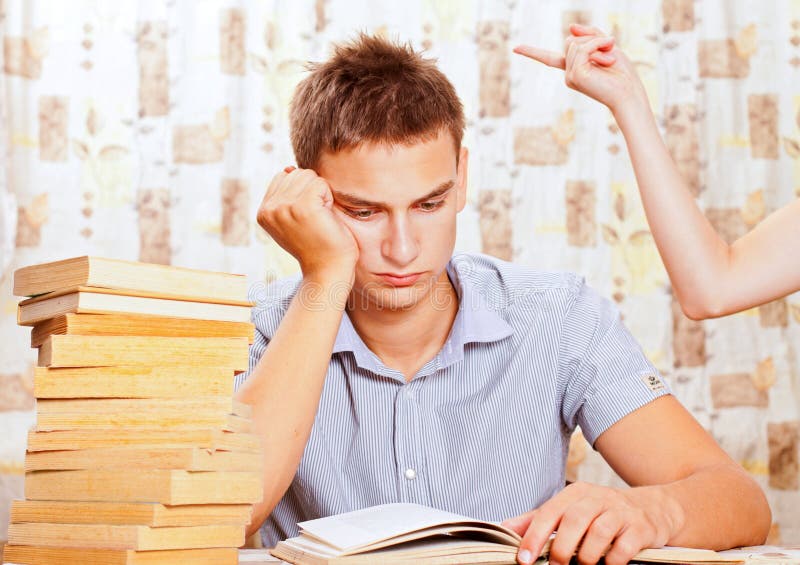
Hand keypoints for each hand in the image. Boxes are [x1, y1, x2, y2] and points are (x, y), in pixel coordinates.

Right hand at [257, 166, 358, 283]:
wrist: (328, 269)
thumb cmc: (317, 244)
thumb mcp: (293, 220)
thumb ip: (286, 196)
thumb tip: (288, 168)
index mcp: (263, 212)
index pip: (283, 177)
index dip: (302, 191)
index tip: (306, 217)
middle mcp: (269, 209)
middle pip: (297, 173)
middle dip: (312, 191)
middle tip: (315, 218)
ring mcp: (284, 207)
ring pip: (308, 175)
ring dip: (321, 194)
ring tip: (320, 217)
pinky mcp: (303, 206)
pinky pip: (321, 183)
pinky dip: (329, 197)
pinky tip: (326, 217)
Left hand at [502, 482, 681, 564]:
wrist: (655, 508)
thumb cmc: (604, 512)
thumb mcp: (573, 509)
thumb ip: (541, 518)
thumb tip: (507, 528)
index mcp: (577, 493)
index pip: (550, 512)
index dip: (534, 535)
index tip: (523, 558)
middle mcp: (598, 498)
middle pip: (573, 522)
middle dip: (560, 549)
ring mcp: (621, 512)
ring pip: (597, 535)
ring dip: (585, 558)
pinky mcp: (640, 528)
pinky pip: (622, 548)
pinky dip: (611, 562)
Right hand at [514, 24, 647, 114]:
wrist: (629, 92)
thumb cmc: (621, 73)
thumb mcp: (606, 46)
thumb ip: (590, 35)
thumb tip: (570, 27)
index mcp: (574, 69)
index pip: (548, 59)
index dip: (532, 52)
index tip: (516, 48)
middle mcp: (568, 74)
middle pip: (570, 41)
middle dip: (591, 40)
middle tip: (609, 52)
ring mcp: (570, 76)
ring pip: (576, 43)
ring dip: (597, 44)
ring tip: (610, 59)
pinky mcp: (576, 76)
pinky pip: (583, 48)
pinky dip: (597, 47)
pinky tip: (608, 58)